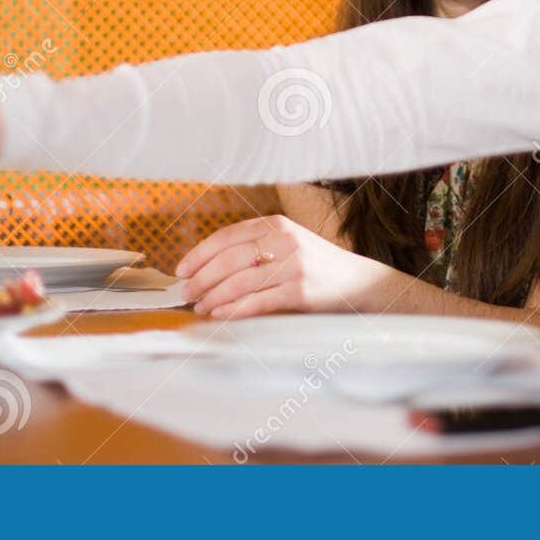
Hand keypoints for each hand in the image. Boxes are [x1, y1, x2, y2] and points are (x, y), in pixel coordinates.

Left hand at [175, 214, 403, 317]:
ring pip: (239, 281)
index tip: (181, 270)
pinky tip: (220, 315)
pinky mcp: (301, 292)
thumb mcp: (288, 244)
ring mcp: (294, 265)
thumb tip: (206, 269)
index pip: (227, 236)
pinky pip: (257, 302)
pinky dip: (233, 310)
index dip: (199, 254)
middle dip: (201, 278)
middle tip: (185, 294)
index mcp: (277, 224)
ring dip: (213, 297)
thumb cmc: (316, 266)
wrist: (358, 283)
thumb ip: (256, 248)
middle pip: (229, 259)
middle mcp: (285, 240)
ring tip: (200, 307)